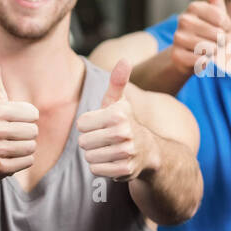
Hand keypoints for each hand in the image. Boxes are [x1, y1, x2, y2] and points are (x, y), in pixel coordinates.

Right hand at [0, 50, 38, 179]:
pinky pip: (27, 161)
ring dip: (26, 147)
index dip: (27, 117)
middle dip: (27, 133)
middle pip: (33, 131)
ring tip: (10, 145)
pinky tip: (11, 158)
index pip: (32, 113)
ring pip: (32, 147)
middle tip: (11, 135)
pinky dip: (23, 161)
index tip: (11, 120)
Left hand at [77, 59, 156, 181]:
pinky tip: (112, 160)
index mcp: (117, 114)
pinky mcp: (124, 170)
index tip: (101, 125)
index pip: (81, 125)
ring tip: (108, 149)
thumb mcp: (120, 103)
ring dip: (95, 155)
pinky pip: (95, 170)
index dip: (88, 126)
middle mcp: (123, 133)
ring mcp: (125, 152)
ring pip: (89, 157)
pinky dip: (100, 167)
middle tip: (105, 139)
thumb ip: (117, 82)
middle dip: (91, 142)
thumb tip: (124, 60)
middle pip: (83, 142)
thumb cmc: (125, 123)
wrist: (148, 151)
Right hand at [172, 0, 230, 76]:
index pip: (221, 19)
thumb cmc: (208, 29)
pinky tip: (199, 57)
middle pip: (217, 34)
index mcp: (193, 8)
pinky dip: (204, 62)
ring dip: (213, 51)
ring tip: (207, 48)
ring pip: (209, 48)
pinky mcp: (176, 56)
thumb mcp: (215, 10)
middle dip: (221, 41)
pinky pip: (200, 60)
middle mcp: (182, 21)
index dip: (227, 26)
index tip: (223, 27)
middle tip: (216, 40)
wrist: (191, 52)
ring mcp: (177, 38)